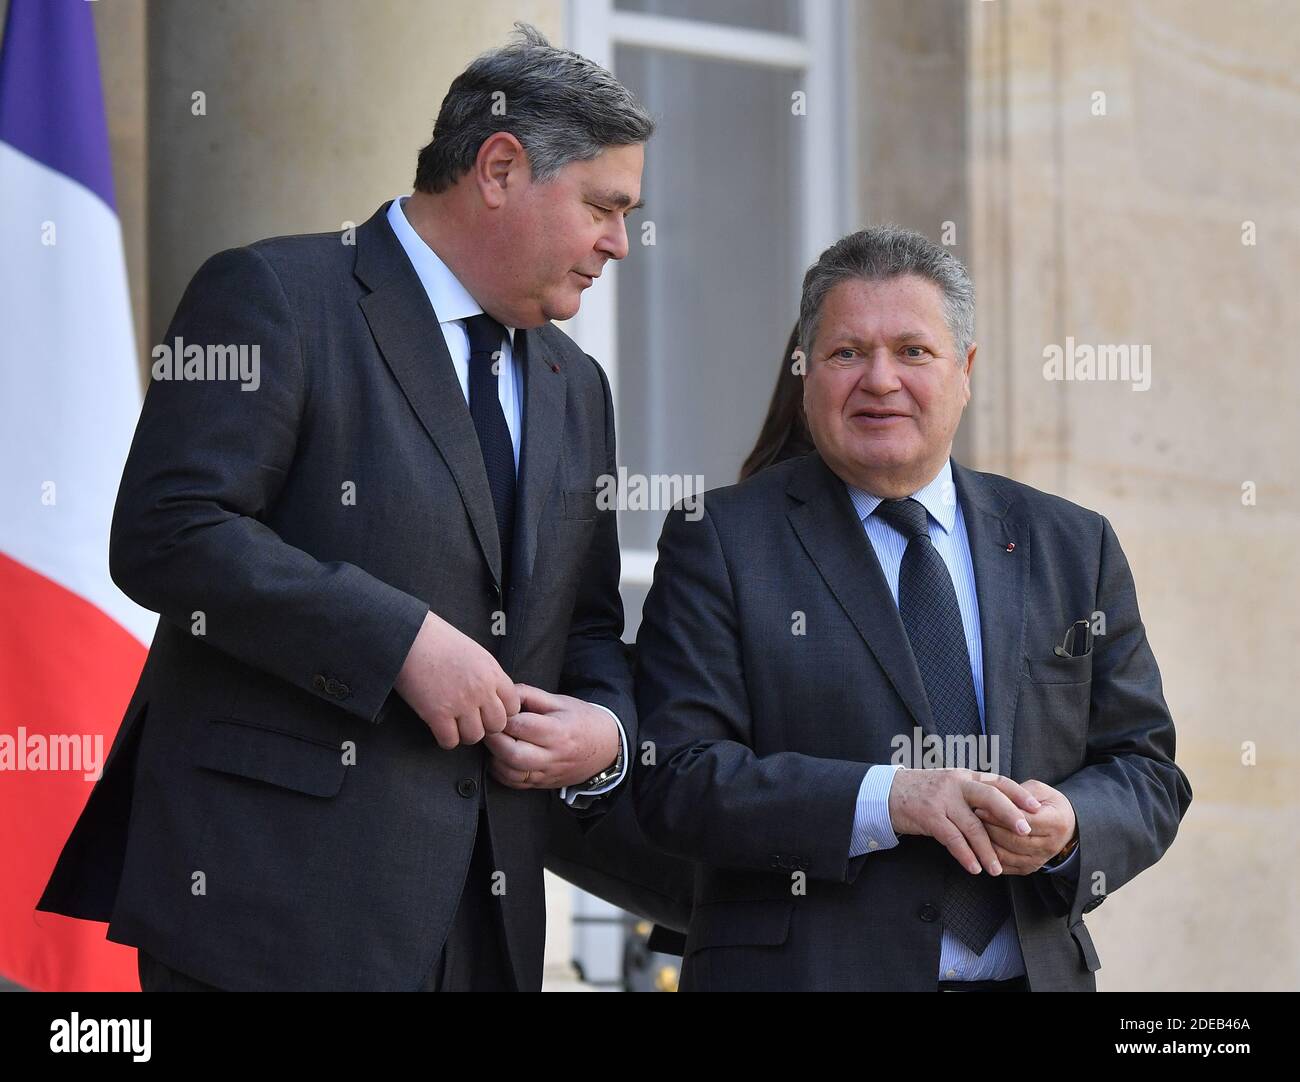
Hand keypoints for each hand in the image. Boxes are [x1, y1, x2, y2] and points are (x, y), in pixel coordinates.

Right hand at [392, 611, 519, 748]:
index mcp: (492, 673)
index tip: (487, 710)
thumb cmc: (439, 640)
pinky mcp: (437, 714)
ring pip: (475, 737)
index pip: (513, 706)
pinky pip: (450, 741)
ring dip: (464, 734)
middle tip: (470, 720)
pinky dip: (445, 739)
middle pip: (497, 725)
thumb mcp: (475, 653)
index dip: (501, 711)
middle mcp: (481, 690)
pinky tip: (439, 727)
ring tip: (454, 724)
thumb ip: (488, 676)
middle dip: (485, 725)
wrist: (409, 636)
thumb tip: (494, 697)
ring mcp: (460, 703)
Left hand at [485, 684, 618, 789]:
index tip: (495, 710)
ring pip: (511, 772)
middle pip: (512, 753)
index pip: (521, 726)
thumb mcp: (560, 701)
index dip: (503, 717)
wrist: (607, 748)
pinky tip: (499, 757)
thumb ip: (530, 695)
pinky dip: (501, 771)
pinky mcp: (542, 784)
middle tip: (488, 727)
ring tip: (493, 741)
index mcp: (558, 731)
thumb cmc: (582, 720)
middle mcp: (552, 756)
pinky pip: (515, 783)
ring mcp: (547, 773)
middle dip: (493, 739)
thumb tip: (504, 693)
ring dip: (494, 757)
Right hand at [888, 768, 1042, 875]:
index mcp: (965, 777)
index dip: (1019, 794)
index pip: (998, 782)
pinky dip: (965, 855)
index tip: (1037, 808)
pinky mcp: (929, 816)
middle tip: (1026, 833)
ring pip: (972, 825)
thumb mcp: (949, 785)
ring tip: (997, 869)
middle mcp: (956, 784)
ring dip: (987, 850)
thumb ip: (972, 793)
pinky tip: (974, 868)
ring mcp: (942, 800)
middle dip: (1010, 816)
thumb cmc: (922, 791)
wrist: (887, 793)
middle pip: (990, 798)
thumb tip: (1002, 809)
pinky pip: (952, 839)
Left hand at [973, 778, 1076, 874]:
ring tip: (973, 830)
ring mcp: (1039, 859)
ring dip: (986, 843)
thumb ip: (1019, 793)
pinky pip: (1004, 866)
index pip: (1023, 821)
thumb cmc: (1047, 804)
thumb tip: (995, 799)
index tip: (981, 807)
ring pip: (1006, 855)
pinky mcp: (1029, 868)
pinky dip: (989, 856)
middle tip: (972, 819)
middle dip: (989, 829)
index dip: (999, 815)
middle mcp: (1050, 845)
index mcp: (1056, 822)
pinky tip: (978, 844)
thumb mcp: (1039, 790)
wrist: (1065, 827)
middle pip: (1013, 840)